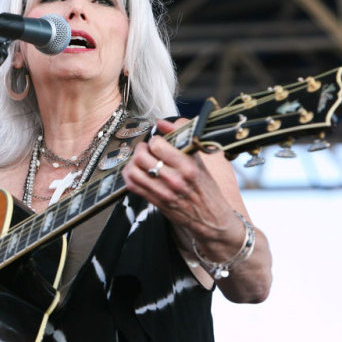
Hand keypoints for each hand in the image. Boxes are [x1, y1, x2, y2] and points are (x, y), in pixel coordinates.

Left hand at [121, 119, 240, 249]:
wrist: (211, 219)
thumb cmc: (207, 188)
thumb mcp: (200, 161)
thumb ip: (180, 139)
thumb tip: (161, 122)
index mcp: (188, 167)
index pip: (158, 145)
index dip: (154, 140)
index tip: (158, 142)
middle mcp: (174, 180)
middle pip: (141, 157)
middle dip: (141, 149)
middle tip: (146, 149)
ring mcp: (163, 193)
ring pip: (133, 171)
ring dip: (133, 162)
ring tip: (141, 160)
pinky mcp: (155, 202)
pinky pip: (132, 185)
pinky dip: (130, 176)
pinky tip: (138, 172)